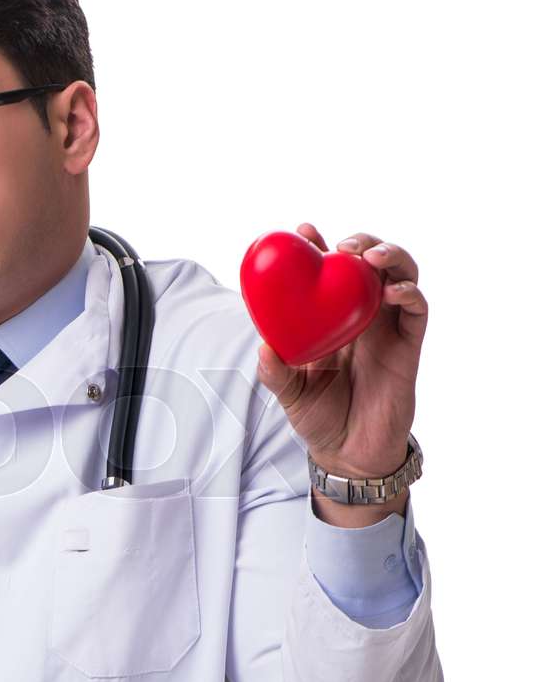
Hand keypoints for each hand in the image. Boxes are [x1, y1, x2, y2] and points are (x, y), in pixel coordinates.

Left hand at [256, 224, 425, 483]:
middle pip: (370, 264)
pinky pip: (417, 311)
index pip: (328, 272)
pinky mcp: (408, 346)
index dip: (318, 246)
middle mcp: (362, 316)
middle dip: (362, 243)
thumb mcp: (289, 393)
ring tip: (370, 258)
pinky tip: (394, 291)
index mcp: (332, 318)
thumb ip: (276, 371)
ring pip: (400, 276)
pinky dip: (410, 293)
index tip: (303, 229)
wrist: (349, 453)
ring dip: (390, 258)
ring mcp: (388, 329)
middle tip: (344, 246)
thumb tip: (263, 346)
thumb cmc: (319, 417)